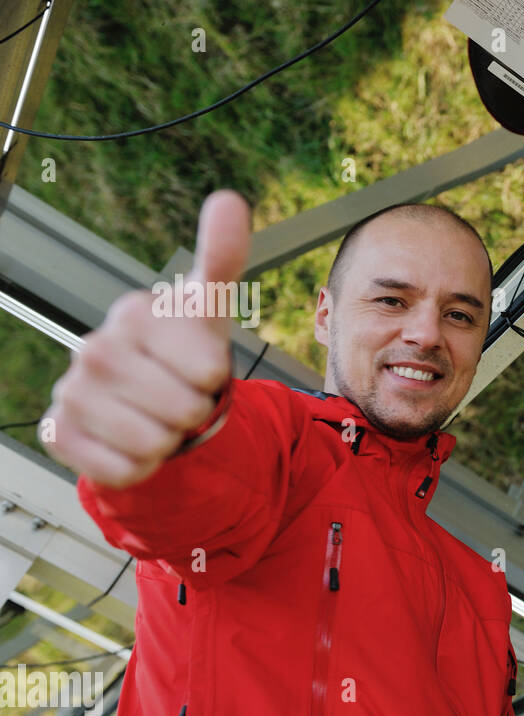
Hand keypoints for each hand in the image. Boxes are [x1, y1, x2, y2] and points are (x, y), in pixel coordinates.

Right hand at [42, 190, 250, 488]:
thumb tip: (229, 200)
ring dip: (169, 442)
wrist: (146, 403)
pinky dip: (140, 467)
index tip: (200, 366)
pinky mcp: (58, 434)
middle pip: (185, 410)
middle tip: (180, 397)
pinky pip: (124, 470)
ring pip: (155, 443)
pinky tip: (131, 441)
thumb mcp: (207, 309)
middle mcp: (96, 347)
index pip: (209, 370)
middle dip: (195, 413)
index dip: (216, 378)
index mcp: (136, 314)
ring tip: (157, 417)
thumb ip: (222, 257)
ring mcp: (72, 390)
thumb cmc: (182, 354)